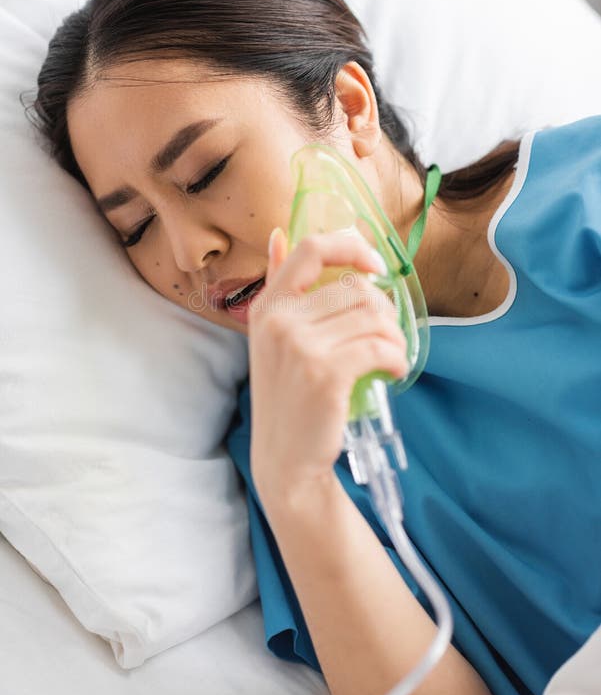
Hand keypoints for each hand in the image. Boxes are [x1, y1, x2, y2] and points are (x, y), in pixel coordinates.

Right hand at [247, 227, 407, 505]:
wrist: (285, 460)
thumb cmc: (288, 396)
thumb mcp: (272, 338)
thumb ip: (281, 288)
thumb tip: (279, 234)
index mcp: (267, 306)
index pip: (310, 248)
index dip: (350, 247)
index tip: (375, 266)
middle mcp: (279, 321)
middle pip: (356, 288)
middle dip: (384, 311)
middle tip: (387, 336)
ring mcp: (300, 347)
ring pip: (373, 316)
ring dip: (394, 336)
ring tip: (391, 355)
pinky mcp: (325, 374)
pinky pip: (380, 347)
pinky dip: (397, 359)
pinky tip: (393, 371)